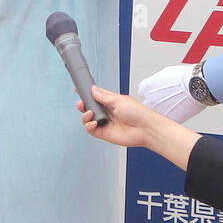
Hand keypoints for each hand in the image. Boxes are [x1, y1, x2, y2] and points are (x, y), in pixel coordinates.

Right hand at [78, 85, 199, 169]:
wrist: (145, 128)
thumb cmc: (137, 113)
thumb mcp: (118, 100)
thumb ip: (103, 96)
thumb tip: (93, 89)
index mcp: (110, 102)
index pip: (95, 96)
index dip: (86, 93)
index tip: (77, 89)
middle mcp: (106, 112)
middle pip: (89, 108)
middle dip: (83, 105)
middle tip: (82, 104)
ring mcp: (104, 123)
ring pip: (87, 119)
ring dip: (85, 116)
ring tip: (90, 114)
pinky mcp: (104, 133)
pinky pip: (91, 129)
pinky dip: (89, 126)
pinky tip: (94, 123)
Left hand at [136, 63, 206, 123]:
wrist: (196, 85)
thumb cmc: (183, 78)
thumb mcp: (164, 74)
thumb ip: (155, 82)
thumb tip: (154, 84)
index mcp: (147, 88)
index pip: (141, 93)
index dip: (149, 93)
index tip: (154, 94)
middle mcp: (150, 100)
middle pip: (147, 104)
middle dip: (154, 102)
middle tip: (165, 100)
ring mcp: (158, 110)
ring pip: (156, 113)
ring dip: (162, 110)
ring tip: (174, 104)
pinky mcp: (168, 118)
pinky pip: (166, 118)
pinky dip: (171, 115)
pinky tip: (178, 109)